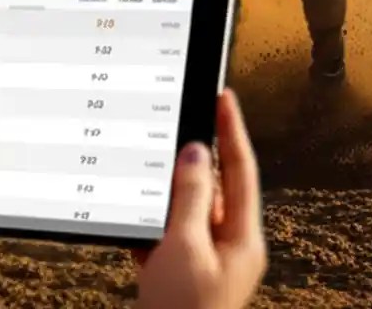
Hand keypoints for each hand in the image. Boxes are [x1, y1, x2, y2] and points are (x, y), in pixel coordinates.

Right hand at [135, 89, 266, 308]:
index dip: (231, 129)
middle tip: (173, 123)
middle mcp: (228, 248)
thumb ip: (190, 198)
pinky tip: (130, 222)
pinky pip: (163, 240)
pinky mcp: (179, 278)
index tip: (224, 94)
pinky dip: (147, 229)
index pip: (240, 169)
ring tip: (143, 174)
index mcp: (242, 238)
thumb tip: (196, 153)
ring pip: (183, 213)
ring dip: (162, 196)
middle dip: (190, 161)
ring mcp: (204, 264)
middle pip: (211, 189)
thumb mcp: (185, 248)